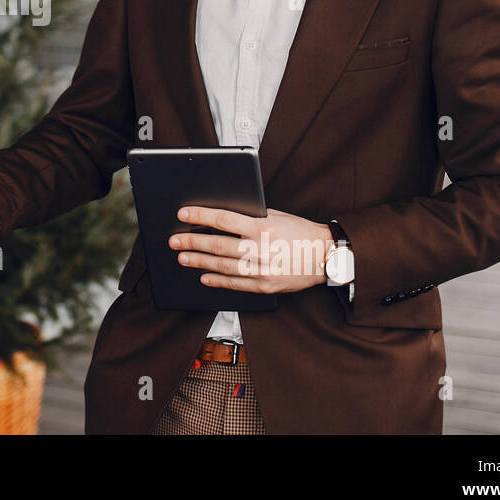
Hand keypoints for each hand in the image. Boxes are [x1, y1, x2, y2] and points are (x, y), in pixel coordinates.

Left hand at [168, 206, 332, 293]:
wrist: (324, 257)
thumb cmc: (299, 232)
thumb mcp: (275, 216)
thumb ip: (250, 216)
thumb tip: (221, 216)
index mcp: (261, 227)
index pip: (223, 219)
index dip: (200, 216)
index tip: (183, 214)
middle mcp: (259, 249)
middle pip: (218, 244)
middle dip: (192, 242)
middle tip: (174, 241)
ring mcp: (261, 270)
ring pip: (222, 266)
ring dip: (199, 262)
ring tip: (183, 258)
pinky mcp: (264, 286)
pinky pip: (235, 284)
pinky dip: (217, 281)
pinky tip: (204, 277)